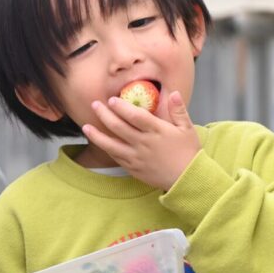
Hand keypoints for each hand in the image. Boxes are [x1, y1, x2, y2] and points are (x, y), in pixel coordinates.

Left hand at [82, 90, 200, 190]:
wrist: (187, 179)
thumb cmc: (188, 151)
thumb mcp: (188, 128)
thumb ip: (179, 110)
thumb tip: (173, 93)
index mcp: (157, 131)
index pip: (135, 116)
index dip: (122, 107)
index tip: (112, 99)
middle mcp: (144, 143)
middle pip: (119, 127)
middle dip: (104, 115)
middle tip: (94, 104)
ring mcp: (137, 157)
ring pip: (112, 145)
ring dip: (97, 135)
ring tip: (85, 127)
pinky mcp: (133, 168)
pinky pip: (116, 157)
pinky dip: (106, 149)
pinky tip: (98, 142)